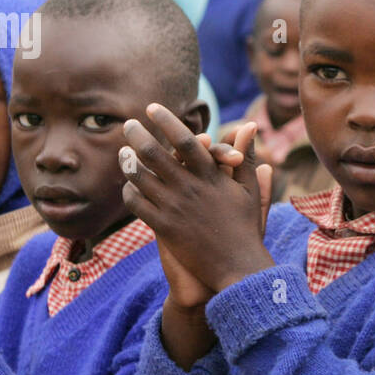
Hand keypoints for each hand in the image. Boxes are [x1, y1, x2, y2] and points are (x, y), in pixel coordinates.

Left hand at [121, 103, 274, 293]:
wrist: (237, 266)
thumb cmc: (246, 226)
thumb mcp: (250, 189)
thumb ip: (246, 155)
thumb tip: (251, 124)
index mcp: (211, 176)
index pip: (185, 139)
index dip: (167, 120)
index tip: (153, 108)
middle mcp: (189, 188)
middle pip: (155, 153)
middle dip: (137, 134)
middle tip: (129, 124)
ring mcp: (174, 207)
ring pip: (140, 177)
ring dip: (128, 161)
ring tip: (123, 152)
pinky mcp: (164, 227)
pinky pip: (137, 204)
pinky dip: (130, 192)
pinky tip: (129, 187)